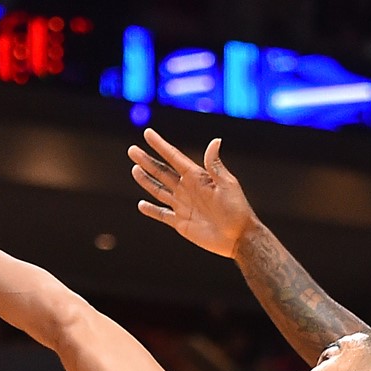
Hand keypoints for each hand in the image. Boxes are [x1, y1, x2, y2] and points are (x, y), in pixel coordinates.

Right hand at [128, 128, 257, 257]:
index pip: (174, 157)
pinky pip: (162, 214)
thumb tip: (215, 141)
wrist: (238, 237)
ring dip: (146, 180)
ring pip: (159, 190)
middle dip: (147, 161)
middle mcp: (187, 189)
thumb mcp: (227, 185)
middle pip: (162, 172)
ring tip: (134, 169)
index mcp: (197, 177)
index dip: (160, 145)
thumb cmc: (237, 209)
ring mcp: (183, 206)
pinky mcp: (181, 223)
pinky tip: (141, 204)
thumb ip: (215, 166)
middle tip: (132, 150)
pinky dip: (151, 210)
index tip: (148, 133)